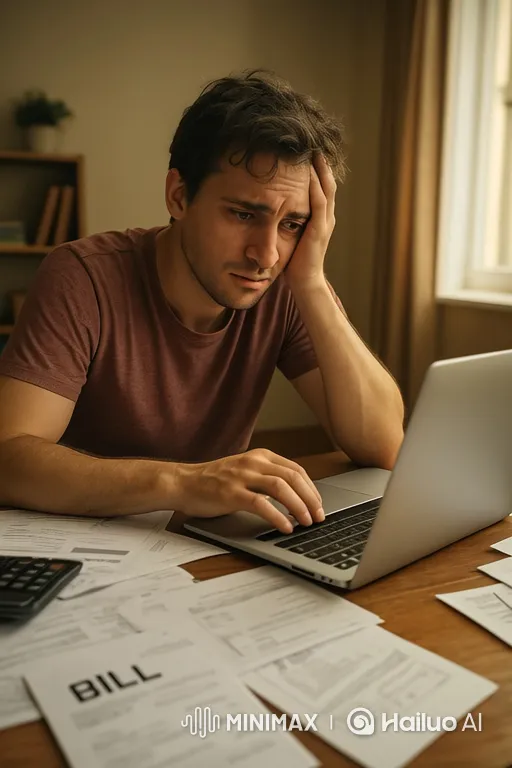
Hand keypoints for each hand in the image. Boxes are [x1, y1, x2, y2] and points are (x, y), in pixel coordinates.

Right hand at [173, 449, 324, 533]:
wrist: (183, 482)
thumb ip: (266, 478)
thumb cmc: (214, 481)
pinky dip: (277, 517)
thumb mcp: (245, 471)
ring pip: (281, 488)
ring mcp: (241, 477)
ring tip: (307, 522)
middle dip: (311, 499)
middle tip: (319, 517)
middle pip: (293, 477)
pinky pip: (261, 504)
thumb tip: (295, 497)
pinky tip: (285, 527)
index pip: (296, 470)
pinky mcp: (231, 493)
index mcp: (260, 456)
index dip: (312, 489)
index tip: (319, 505)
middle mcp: (253, 462)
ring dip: (299, 506)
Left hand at [284, 153, 336, 290]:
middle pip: (327, 181)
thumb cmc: (294, 261)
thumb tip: (271, 205)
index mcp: (320, 217)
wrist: (304, 282)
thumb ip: (288, 218)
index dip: (316, 168)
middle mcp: (326, 216)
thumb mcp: (291, 234)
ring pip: (326, 188)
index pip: (322, 186)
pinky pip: (319, 202)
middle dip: (320, 162)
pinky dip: (315, 185)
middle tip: (311, 141)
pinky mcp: (319, 229)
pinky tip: (310, 171)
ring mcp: (325, 222)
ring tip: (312, 149)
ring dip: (320, 168)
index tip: (305, 150)